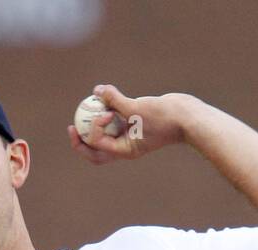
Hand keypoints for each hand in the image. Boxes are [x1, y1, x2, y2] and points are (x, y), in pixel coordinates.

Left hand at [67, 84, 192, 163]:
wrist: (186, 116)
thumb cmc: (164, 117)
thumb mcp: (137, 108)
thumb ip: (115, 100)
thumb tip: (97, 90)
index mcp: (125, 151)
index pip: (100, 147)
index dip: (94, 130)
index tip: (102, 112)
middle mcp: (125, 146)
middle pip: (96, 150)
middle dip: (82, 140)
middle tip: (71, 126)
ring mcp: (129, 135)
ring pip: (105, 132)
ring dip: (95, 120)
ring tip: (89, 103)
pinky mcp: (134, 123)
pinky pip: (115, 118)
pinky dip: (108, 108)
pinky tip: (104, 93)